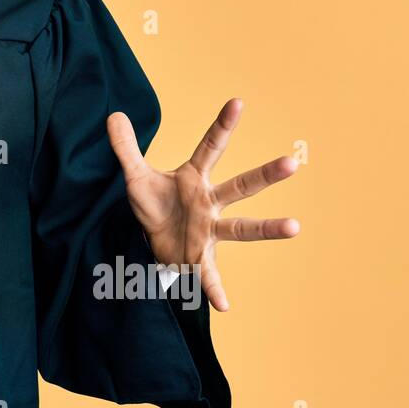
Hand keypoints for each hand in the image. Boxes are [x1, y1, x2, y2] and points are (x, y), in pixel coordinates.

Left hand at [107, 97, 299, 311]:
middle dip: (265, 175)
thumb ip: (126, 147)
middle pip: (240, 185)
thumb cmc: (154, 204)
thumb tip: (113, 114)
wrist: (151, 241)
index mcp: (195, 178)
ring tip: (295, 226)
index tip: (238, 101)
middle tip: (292, 162)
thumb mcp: (135, 176)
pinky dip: (214, 289)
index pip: (210, 147)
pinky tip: (224, 305)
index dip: (223, 125)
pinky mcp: (199, 257)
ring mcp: (209, 231)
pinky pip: (209, 275)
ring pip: (241, 228)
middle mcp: (210, 202)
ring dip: (267, 228)